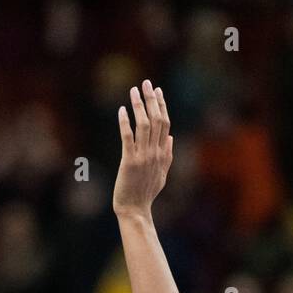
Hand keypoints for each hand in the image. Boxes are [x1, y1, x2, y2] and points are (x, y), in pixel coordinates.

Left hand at [113, 80, 173, 215]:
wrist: (135, 209)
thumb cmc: (146, 193)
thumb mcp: (162, 174)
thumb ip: (168, 155)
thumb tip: (171, 136)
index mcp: (163, 153)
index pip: (165, 123)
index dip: (161, 105)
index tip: (157, 91)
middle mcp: (155, 152)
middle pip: (156, 120)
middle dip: (151, 100)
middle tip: (146, 83)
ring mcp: (143, 157)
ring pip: (143, 125)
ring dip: (139, 106)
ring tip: (133, 91)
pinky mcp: (129, 162)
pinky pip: (127, 138)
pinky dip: (124, 123)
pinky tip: (121, 110)